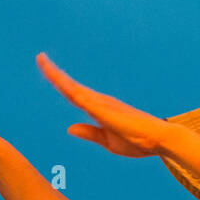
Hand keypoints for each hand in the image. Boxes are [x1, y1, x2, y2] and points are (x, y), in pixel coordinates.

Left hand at [36, 52, 174, 157]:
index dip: (60, 83)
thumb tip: (69, 128)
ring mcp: (101, 104)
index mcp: (98, 109)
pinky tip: (57, 80)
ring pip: (72, 88)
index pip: (73, 95)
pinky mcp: (104, 110)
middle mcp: (98, 101)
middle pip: (70, 86)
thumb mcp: (108, 141)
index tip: (48, 72)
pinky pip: (81, 98)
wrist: (159, 140)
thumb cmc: (138, 141)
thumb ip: (90, 133)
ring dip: (56, 75)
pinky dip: (68, 88)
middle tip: (40, 58)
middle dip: (54, 73)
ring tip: (42, 61)